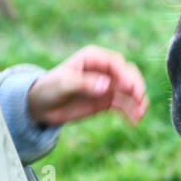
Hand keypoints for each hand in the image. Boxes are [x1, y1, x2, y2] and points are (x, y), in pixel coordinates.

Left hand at [26, 45, 148, 126]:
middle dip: (135, 86)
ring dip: (137, 101)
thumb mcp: (63, 84)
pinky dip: (131, 112)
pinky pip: (124, 105)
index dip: (125, 74)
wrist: (40, 106)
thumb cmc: (48, 88)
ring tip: (140, 114)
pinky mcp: (107, 100)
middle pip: (127, 74)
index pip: (115, 63)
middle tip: (139, 99)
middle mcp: (104, 70)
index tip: (129, 88)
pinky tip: (134, 122)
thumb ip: (84, 83)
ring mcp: (107, 85)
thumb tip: (107, 85)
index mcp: (93, 58)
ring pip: (129, 91)